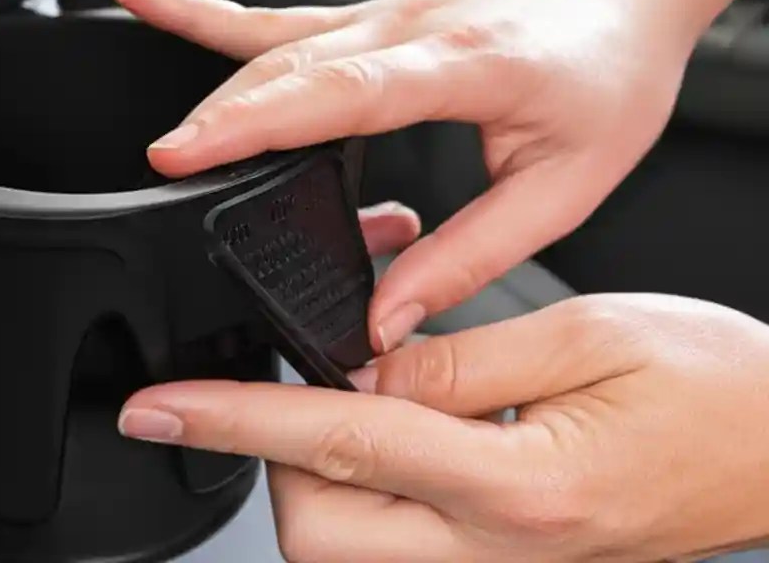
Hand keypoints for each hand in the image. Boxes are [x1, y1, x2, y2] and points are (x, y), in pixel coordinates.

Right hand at [109, 0, 700, 349]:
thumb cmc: (608, 72)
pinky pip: (272, 16)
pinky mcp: (363, 20)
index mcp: (468, 62)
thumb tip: (390, 318)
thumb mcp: (567, 185)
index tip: (195, 154)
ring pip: (273, 45)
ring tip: (160, 140)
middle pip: (291, 67)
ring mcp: (381, 16)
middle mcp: (412, 28)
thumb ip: (473, 256)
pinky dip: (201, 12)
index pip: (345, 89)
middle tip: (162, 173)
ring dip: (211, 90)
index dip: (261, 119)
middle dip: (218, 121)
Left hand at [118, 294, 768, 561]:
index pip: (338, 443)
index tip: (160, 408)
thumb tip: (361, 363)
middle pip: (317, 529)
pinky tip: (402, 431)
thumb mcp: (589, 333)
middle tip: (307, 382)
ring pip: (346, 551)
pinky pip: (397, 549)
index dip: (232, 421)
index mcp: (519, 484)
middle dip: (279, 457)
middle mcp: (499, 550)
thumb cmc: (721, 388)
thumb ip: (458, 355)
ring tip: (362, 400)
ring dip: (323, 474)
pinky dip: (368, 490)